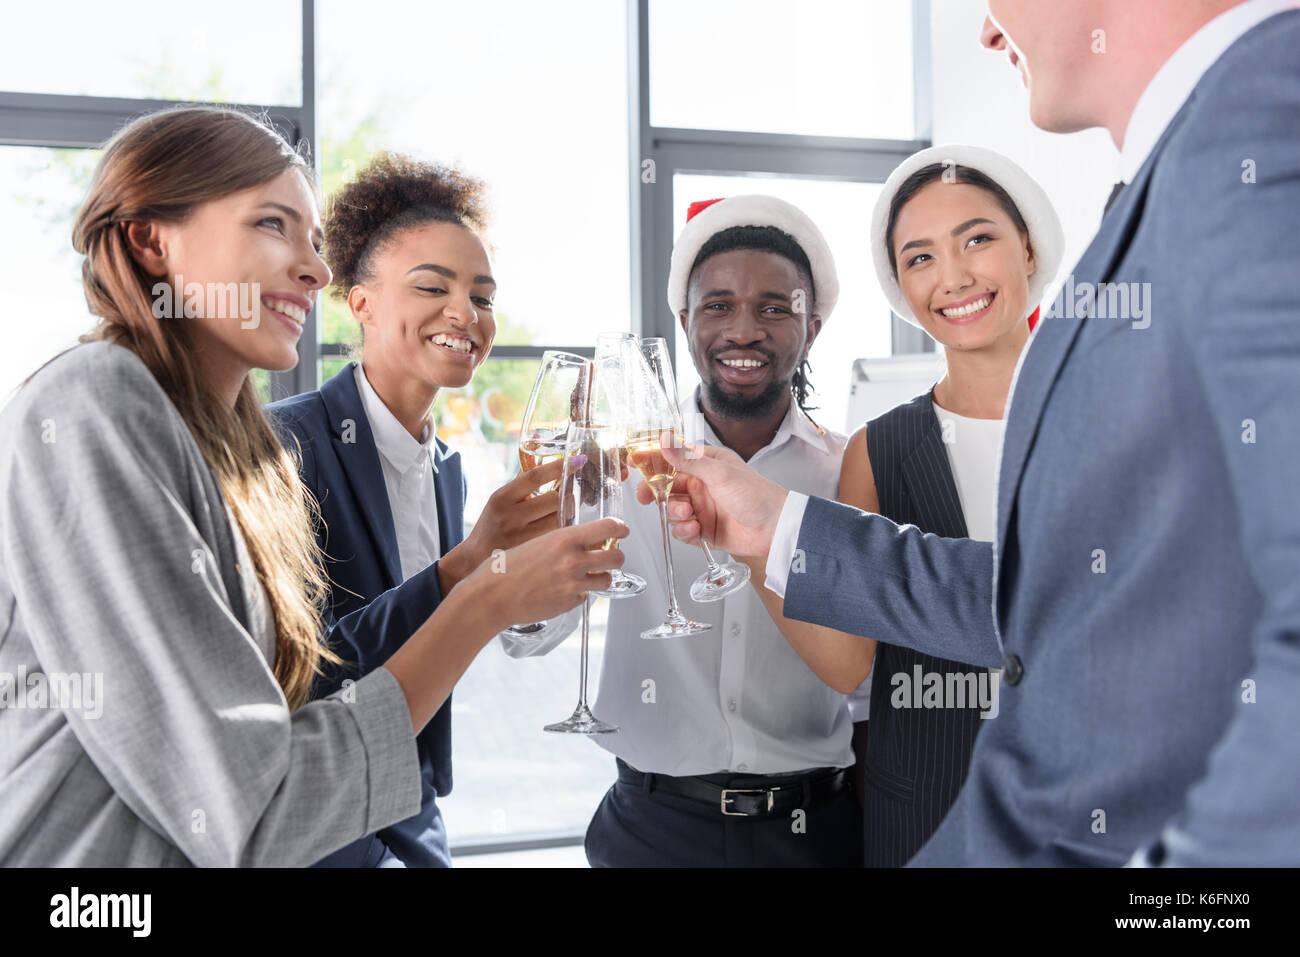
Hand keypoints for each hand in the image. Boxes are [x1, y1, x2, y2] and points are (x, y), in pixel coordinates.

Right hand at [440, 458, 564, 590]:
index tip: (578, 460)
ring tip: (570, 508)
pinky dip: (565, 529)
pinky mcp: (530, 554)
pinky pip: (557, 537)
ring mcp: (521, 538)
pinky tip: (566, 527)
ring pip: (560, 520)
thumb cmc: (493, 523)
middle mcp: (510, 517)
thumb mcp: (500, 499)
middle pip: (553, 500)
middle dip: (569, 493)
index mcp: (501, 498)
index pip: (534, 477)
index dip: (559, 467)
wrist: (475, 558)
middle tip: (575, 490)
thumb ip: (521, 481)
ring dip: (570, 512)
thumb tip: (545, 455)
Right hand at [466, 517, 628, 628]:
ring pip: (606, 580)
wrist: (491, 596)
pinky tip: (562, 589)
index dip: (620, 528)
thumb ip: (563, 541)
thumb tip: (584, 541)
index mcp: (565, 539)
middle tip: (609, 555)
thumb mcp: (537, 540)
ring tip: (588, 574)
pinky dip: (579, 593)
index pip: (608, 528)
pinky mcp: (569, 604)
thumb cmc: (506, 566)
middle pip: (617, 557)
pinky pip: (585, 596)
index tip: (622, 530)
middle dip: (615, 556)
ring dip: (601, 576)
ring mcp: (574, 585)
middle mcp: (574, 561)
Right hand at [635, 439, 787, 558]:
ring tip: (687, 514)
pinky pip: (682, 530)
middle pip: (666, 487)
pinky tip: (694, 528)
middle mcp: (702, 485)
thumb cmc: (755, 494)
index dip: (652, 462)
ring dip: (674, 513)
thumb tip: (664, 439)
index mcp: (706, 465)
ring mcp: (702, 508)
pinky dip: (684, 530)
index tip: (635, 464)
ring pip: (672, 510)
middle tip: (648, 497)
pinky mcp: (705, 530)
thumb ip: (686, 459)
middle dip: (656, 493)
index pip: (672, 459)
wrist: (776, 528)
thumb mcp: (718, 473)